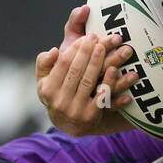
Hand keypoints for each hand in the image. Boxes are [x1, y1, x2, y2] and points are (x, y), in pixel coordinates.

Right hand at [36, 21, 138, 135]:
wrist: (69, 125)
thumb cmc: (57, 94)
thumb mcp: (44, 81)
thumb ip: (44, 64)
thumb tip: (54, 50)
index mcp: (47, 88)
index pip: (63, 63)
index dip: (76, 49)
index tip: (88, 37)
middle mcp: (60, 100)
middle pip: (77, 71)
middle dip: (90, 53)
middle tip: (102, 39)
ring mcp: (75, 109)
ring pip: (90, 81)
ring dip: (101, 64)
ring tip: (110, 51)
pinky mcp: (91, 116)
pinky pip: (102, 97)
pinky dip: (110, 84)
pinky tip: (117, 71)